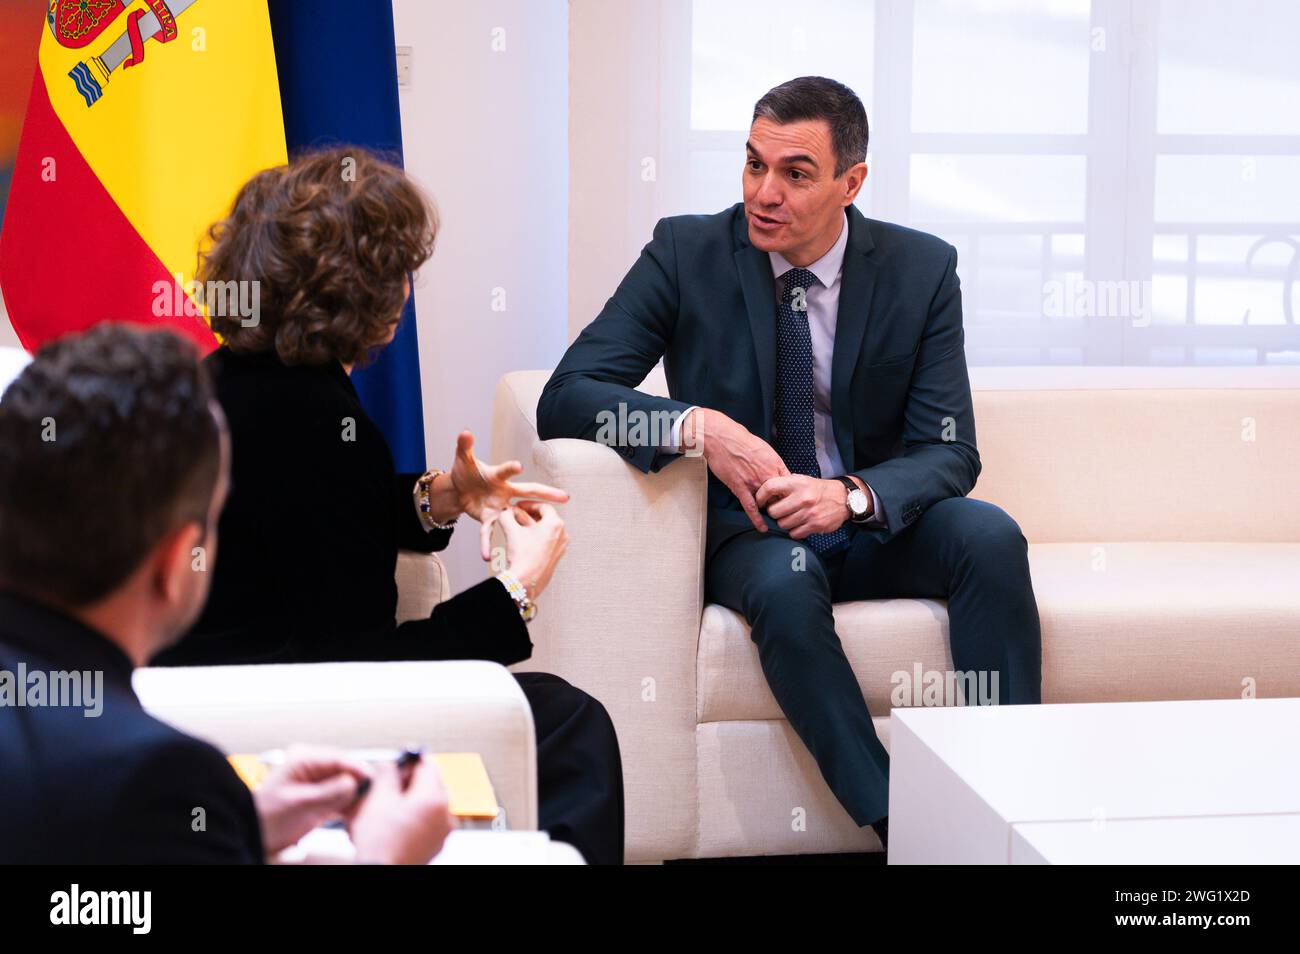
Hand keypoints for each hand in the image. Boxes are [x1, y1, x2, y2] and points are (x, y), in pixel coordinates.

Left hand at [253, 745, 371, 854]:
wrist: (256, 836)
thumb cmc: (265, 816)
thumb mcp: (298, 803)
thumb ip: (327, 792)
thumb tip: (353, 782)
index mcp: (303, 759)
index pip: (338, 758)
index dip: (356, 767)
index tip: (371, 777)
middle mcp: (313, 767)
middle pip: (346, 770)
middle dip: (358, 784)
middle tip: (370, 796)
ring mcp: (319, 782)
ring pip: (348, 785)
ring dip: (356, 796)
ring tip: (363, 807)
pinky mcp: (323, 798)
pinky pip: (344, 798)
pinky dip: (350, 806)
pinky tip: (354, 813)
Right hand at [350, 758, 452, 864]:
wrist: (379, 871)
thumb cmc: (380, 842)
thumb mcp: (378, 798)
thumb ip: (387, 774)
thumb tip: (391, 765)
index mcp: (436, 799)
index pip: (428, 765)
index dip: (410, 760)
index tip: (400, 760)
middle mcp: (445, 815)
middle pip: (430, 785)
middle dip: (409, 781)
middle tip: (390, 782)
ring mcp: (441, 833)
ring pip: (427, 804)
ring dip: (409, 799)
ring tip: (387, 804)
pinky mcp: (433, 846)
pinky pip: (426, 822)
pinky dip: (412, 816)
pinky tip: (393, 820)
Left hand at [449, 430, 568, 558]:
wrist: (459, 489)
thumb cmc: (467, 471)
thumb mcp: (463, 459)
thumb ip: (464, 446)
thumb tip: (465, 432)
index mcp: (499, 476)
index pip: (507, 471)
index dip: (511, 468)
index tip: (518, 466)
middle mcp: (505, 492)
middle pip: (529, 492)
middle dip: (547, 493)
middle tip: (565, 497)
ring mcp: (500, 507)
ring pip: (516, 517)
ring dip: (525, 526)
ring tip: (537, 536)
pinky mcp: (489, 518)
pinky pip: (489, 533)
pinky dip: (486, 544)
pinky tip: (487, 556)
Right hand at [496, 501, 568, 600]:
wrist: (525, 582)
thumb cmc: (522, 558)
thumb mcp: (511, 530)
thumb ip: (507, 515)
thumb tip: (507, 512)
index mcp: (555, 524)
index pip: (544, 506)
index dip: (529, 504)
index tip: (519, 506)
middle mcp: (562, 535)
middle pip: (546, 519)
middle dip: (529, 516)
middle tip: (517, 517)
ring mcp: (560, 548)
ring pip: (546, 531)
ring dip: (532, 528)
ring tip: (518, 530)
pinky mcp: (556, 558)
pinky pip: (547, 543)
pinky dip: (536, 539)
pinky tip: (523, 543)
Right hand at [690, 408, 789, 531]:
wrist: (723, 438)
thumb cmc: (742, 440)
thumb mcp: (765, 448)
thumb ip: (772, 462)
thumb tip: (777, 470)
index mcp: (775, 464)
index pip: (790, 484)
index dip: (792, 493)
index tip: (792, 499)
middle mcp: (767, 475)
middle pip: (782, 496)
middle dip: (784, 504)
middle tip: (786, 511)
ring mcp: (754, 483)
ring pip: (768, 503)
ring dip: (772, 511)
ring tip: (776, 519)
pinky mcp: (740, 488)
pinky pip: (751, 507)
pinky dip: (757, 519)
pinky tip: (763, 528)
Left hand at [755, 474, 849, 538]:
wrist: (843, 498)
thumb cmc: (818, 490)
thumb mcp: (802, 480)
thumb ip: (784, 485)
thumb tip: (765, 494)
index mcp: (797, 483)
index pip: (770, 487)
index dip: (761, 496)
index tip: (761, 502)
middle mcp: (803, 498)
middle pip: (773, 511)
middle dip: (774, 513)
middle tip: (780, 511)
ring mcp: (809, 513)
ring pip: (783, 524)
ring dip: (785, 523)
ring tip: (791, 517)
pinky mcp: (815, 525)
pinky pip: (794, 534)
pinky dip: (794, 531)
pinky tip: (799, 524)